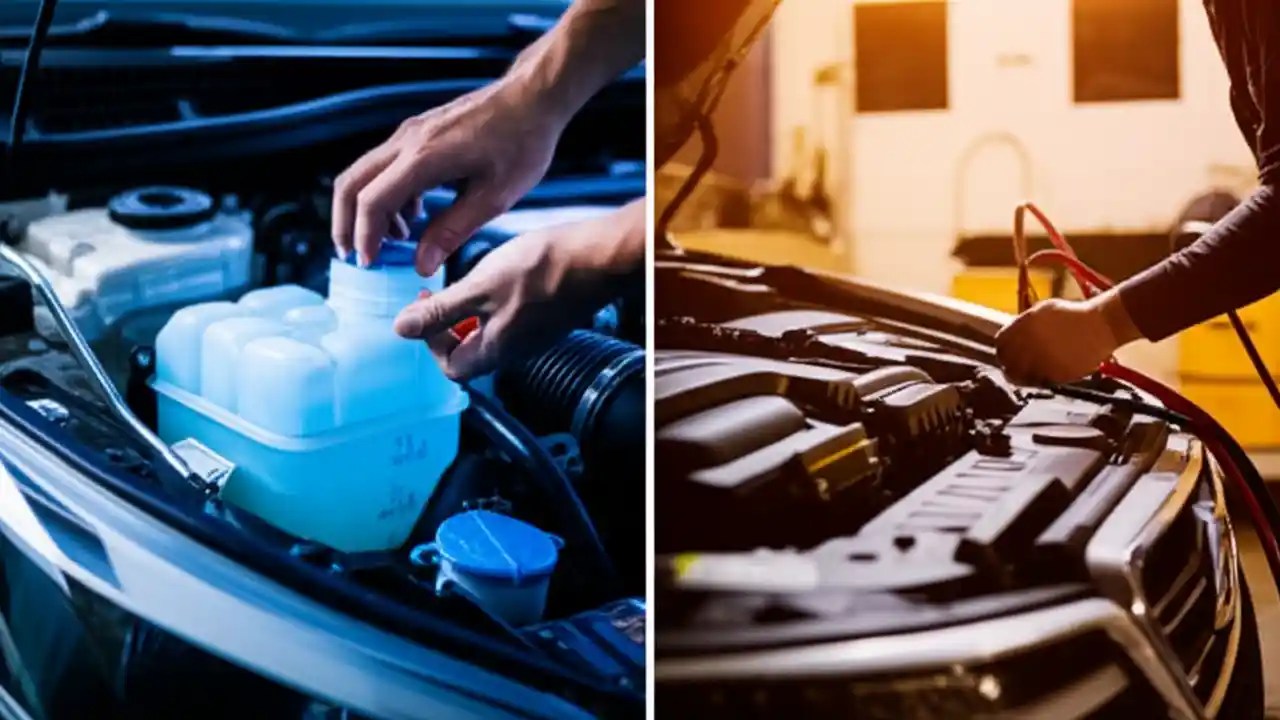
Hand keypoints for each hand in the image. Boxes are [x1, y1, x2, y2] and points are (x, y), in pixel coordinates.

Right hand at [330, 79, 566, 272]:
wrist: (532, 97)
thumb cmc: (522, 142)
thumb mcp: (495, 196)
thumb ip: (453, 230)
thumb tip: (422, 266)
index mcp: (424, 158)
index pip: (372, 201)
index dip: (364, 237)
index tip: (368, 263)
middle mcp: (407, 141)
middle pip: (351, 183)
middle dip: (345, 223)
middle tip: (355, 256)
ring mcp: (410, 133)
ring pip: (364, 172)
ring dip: (366, 209)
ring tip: (393, 241)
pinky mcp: (419, 132)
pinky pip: (385, 165)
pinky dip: (385, 194)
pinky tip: (412, 217)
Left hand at [392, 201, 643, 378]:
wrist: (597, 257)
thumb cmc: (543, 270)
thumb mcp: (479, 287)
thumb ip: (440, 311)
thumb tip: (402, 329)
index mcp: (496, 350)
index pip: (451, 367)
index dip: (431, 342)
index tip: (427, 309)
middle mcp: (516, 351)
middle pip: (470, 353)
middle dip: (448, 326)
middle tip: (442, 295)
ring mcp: (535, 335)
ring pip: (491, 335)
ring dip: (471, 313)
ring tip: (470, 282)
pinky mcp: (548, 317)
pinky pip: (512, 320)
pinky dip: (494, 304)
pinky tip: (499, 275)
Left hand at [994, 291, 1140, 383]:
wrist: (1100, 326)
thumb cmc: (1071, 314)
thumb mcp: (1042, 311)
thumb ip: (1024, 323)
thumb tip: (1012, 334)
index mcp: (1023, 327)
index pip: (1000, 343)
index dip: (1003, 348)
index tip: (1006, 352)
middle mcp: (1027, 345)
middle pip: (1006, 362)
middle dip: (1008, 363)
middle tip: (1013, 366)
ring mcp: (1040, 361)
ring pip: (1019, 376)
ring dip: (1021, 375)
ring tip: (1028, 373)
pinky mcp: (1054, 375)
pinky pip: (1038, 382)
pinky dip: (1038, 380)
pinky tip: (1044, 375)